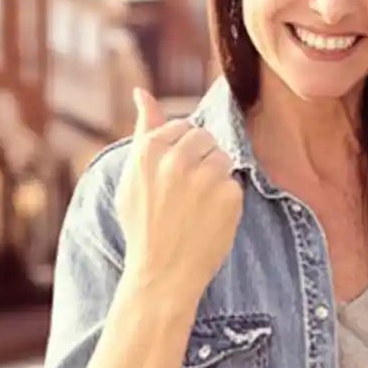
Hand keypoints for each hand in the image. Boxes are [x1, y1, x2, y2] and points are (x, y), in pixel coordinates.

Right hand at [114, 88, 242, 305]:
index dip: (183, 152)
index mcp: (149, 150)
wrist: (161, 274)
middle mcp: (176, 159)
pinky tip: (210, 220)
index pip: (183, 127)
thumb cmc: (143, 225)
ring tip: (197, 208)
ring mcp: (204, 176)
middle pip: (206, 138)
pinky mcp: (229, 194)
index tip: (176, 177)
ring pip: (223, 158)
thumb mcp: (132, 176)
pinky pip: (235, 183)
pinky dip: (227, 201)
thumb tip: (141, 92)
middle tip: (187, 195)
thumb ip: (143, 130)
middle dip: (202, 160)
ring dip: (216, 178)